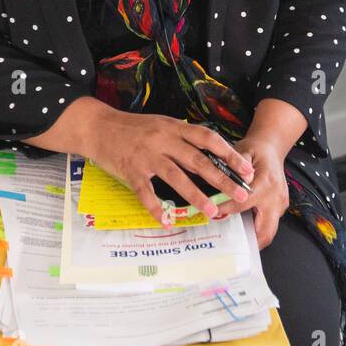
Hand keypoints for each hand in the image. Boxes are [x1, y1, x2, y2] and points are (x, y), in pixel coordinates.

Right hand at [89, 111, 255, 225]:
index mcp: (174, 128)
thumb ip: (183, 137)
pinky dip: (157, 209)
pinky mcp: (132, 171)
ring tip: (212, 211)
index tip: (246, 169)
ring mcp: (147, 156)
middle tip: (241, 194)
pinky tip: (168, 221)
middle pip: (198, 160)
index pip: (208, 138)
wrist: (99, 127)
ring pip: (176, 177)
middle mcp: (164, 140)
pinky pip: (147, 193)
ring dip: (196, 195)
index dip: (229, 154)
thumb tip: (210, 153)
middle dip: (222, 178)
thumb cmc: (133, 128)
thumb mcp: (162, 124)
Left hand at [226, 133, 289, 249]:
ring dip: (254, 238)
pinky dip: (258, 229)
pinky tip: (243, 227)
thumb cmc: (255, 150)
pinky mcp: (281, 206)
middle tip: (230, 246)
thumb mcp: (242, 152)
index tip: (212, 214)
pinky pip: (270, 223)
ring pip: (270, 231)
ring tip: (235, 241)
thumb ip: (235, 167)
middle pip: (266, 231)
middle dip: (249, 242)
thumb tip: (229, 186)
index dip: (226, 210)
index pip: (243, 204)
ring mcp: (281, 204)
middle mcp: (276, 197)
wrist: (272, 148)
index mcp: (266, 183)